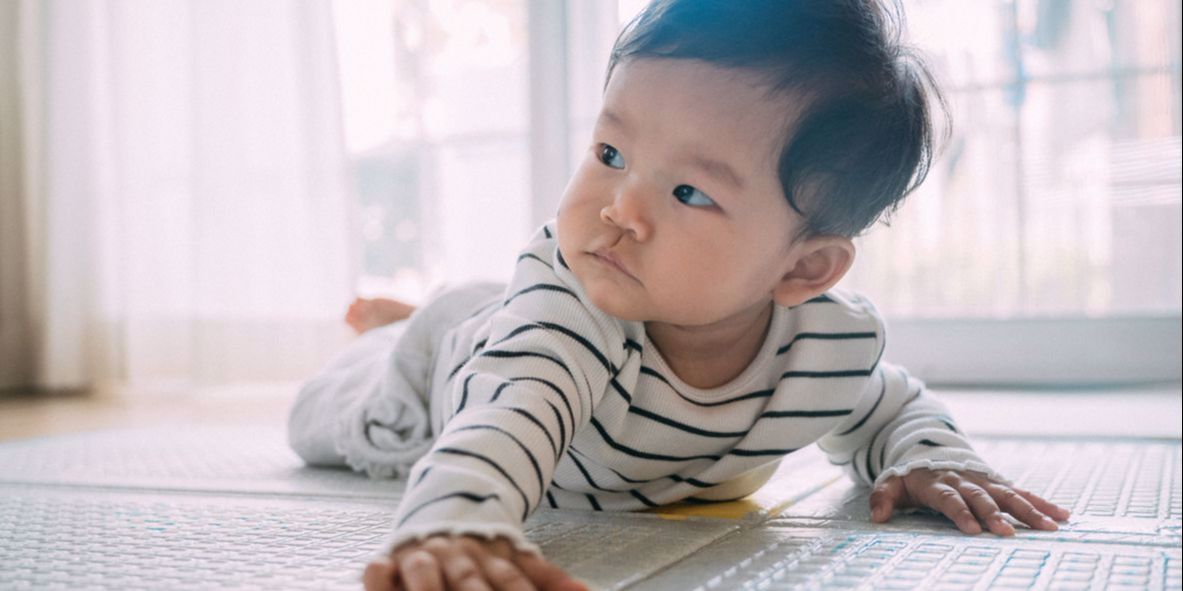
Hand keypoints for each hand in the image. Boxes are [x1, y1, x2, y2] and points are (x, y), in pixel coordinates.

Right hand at [363, 534, 588, 590]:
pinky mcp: (387, 561)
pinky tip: (383, 584)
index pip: (511, 581)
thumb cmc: (481, 550)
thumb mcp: (515, 559)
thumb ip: (547, 579)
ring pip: (424, 574)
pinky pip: (378, 570)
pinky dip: (379, 580)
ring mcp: (421, 557)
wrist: (442, 501)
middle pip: (470, 583)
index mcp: (491, 556)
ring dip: (429, 590)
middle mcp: (457, 556)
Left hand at [869, 468, 1070, 535]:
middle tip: (1007, 533)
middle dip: (994, 515)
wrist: (928, 448)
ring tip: (1050, 527)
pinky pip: (1023, 492)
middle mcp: (965, 481)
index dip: (960, 513)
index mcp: (938, 483)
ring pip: (1009, 494)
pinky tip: (1062, 516)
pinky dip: (1042, 503)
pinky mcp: (998, 483)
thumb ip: (882, 498)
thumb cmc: (910, 475)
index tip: (972, 529)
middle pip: (982, 498)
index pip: (949, 499)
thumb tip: (877, 517)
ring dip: (1029, 510)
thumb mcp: (891, 483)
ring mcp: (984, 481)